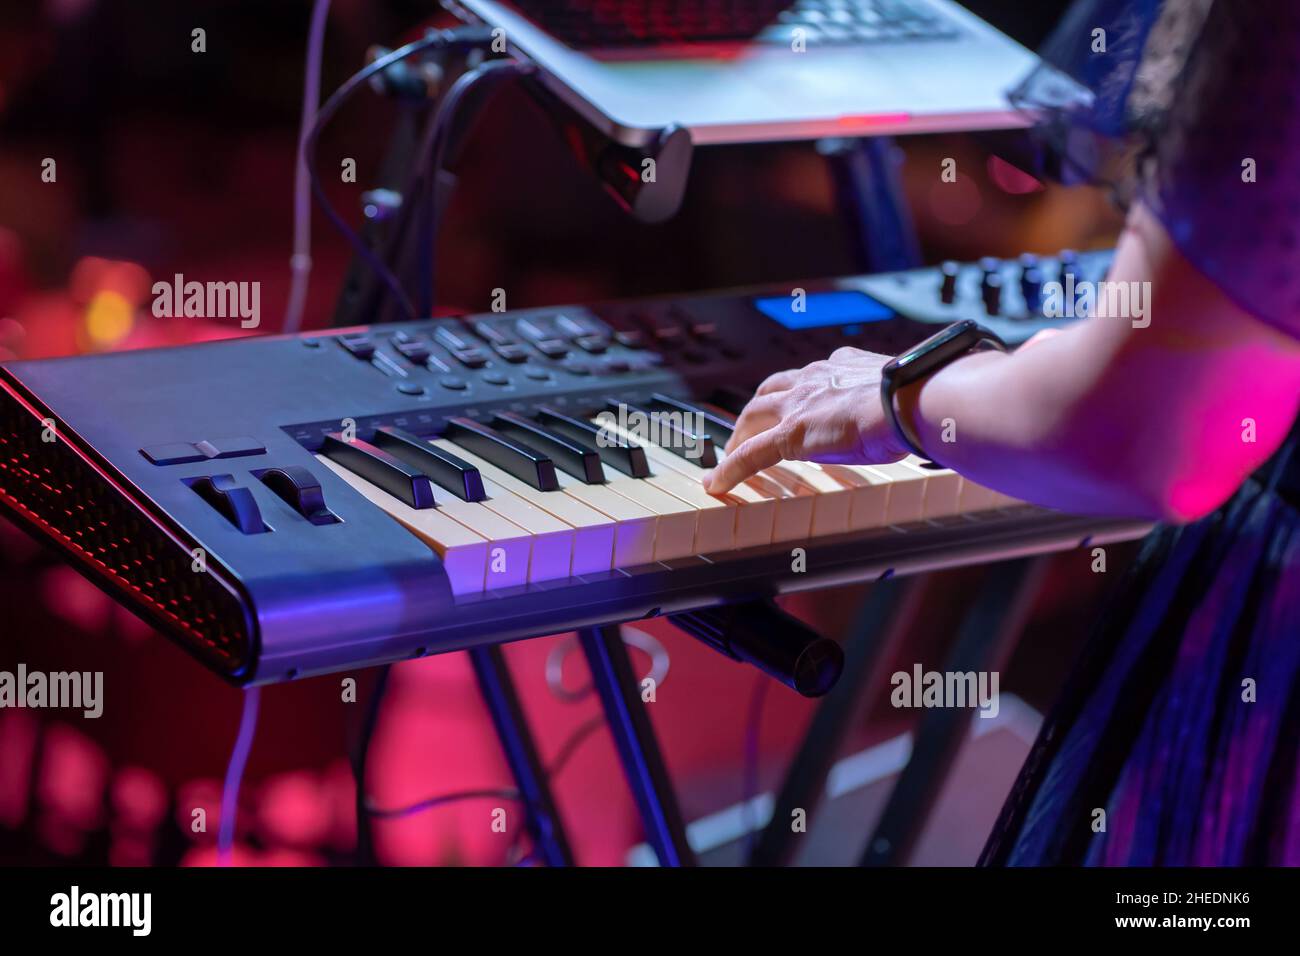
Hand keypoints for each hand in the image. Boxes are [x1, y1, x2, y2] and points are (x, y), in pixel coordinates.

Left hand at [701, 346, 910, 493]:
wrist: (913, 399)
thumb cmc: (920, 399)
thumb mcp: (901, 395)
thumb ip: (891, 403)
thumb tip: (910, 418)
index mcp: (841, 366)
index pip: (806, 378)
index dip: (791, 393)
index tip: (789, 405)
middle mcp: (814, 377)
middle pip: (768, 393)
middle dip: (753, 412)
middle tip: (745, 432)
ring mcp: (799, 403)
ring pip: (752, 417)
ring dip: (738, 437)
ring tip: (729, 456)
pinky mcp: (791, 433)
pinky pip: (750, 453)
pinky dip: (730, 469)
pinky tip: (717, 483)